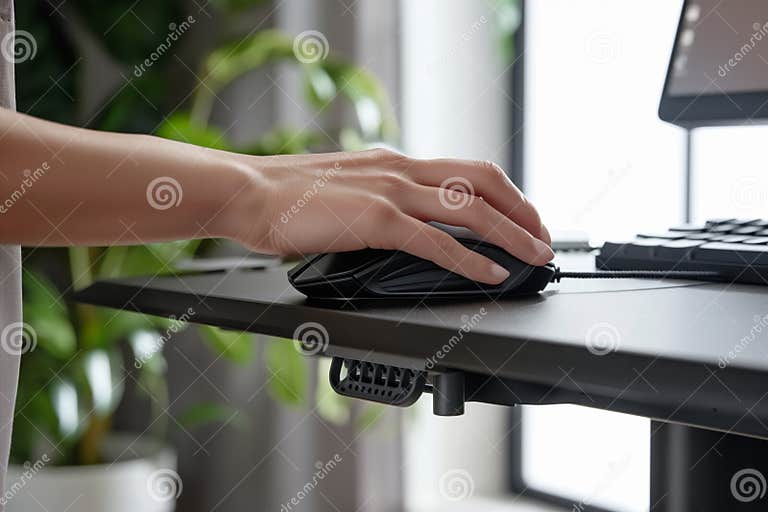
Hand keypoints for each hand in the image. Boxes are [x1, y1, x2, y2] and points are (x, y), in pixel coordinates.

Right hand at [226, 149, 552, 284]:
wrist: (249, 194)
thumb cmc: (290, 196)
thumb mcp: (349, 187)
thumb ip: (383, 197)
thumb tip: (410, 221)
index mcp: (396, 162)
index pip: (468, 170)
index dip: (507, 193)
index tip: (524, 215)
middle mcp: (401, 169)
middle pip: (483, 182)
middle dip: (522, 211)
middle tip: (543, 237)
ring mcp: (389, 192)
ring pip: (470, 209)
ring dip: (511, 235)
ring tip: (534, 256)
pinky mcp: (374, 220)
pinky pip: (436, 242)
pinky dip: (471, 260)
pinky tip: (491, 272)